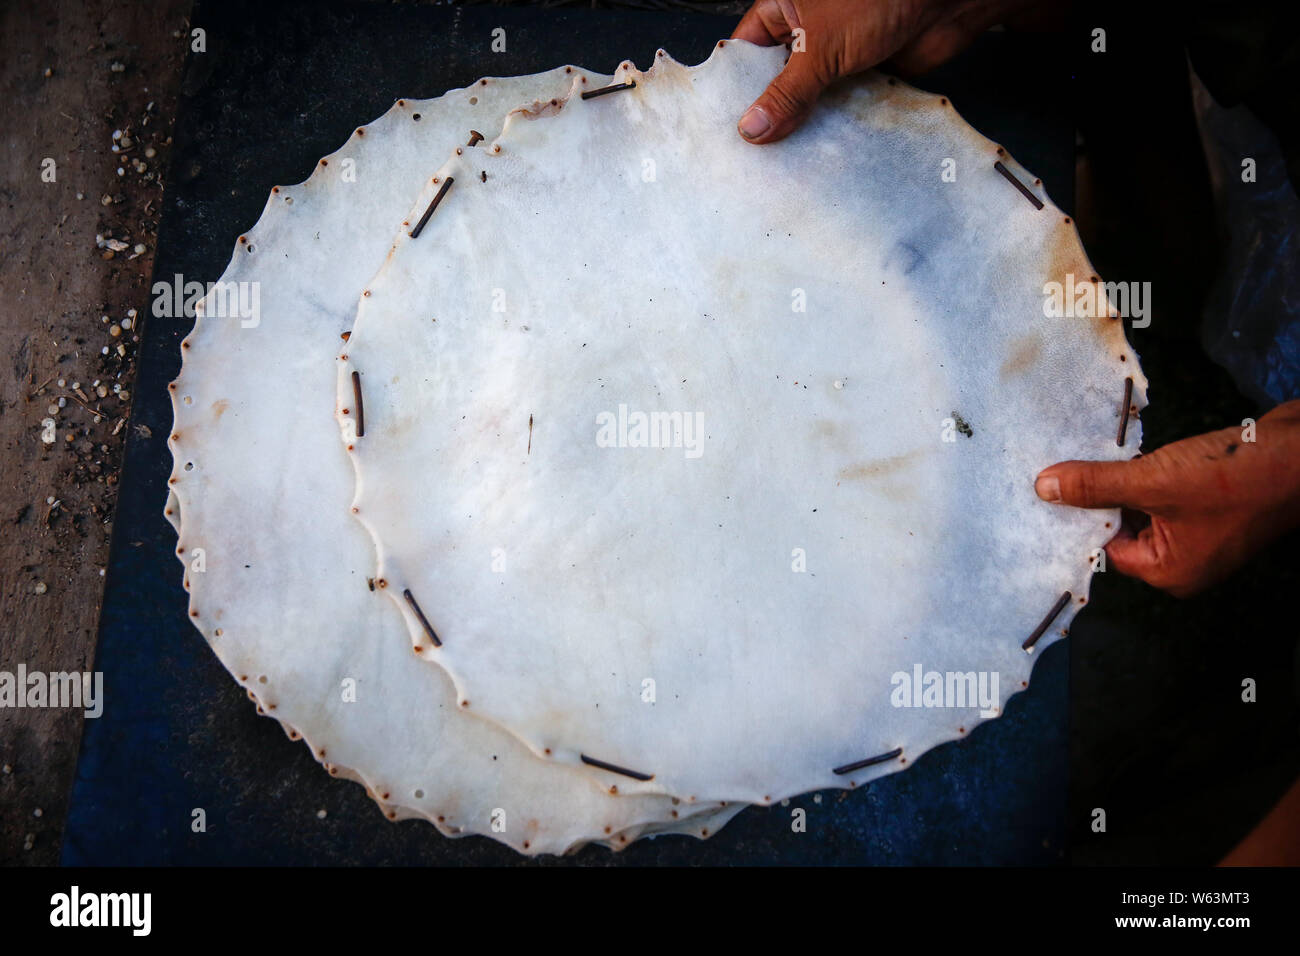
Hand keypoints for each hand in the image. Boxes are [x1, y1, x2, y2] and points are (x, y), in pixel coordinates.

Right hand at [731, 0, 1041, 143]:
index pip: (745, 52)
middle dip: (768, 113)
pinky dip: (833, 128)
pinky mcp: (863, 75)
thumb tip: (751, 129)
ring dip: (801, 125)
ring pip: (808, 97)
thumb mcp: (820, 47)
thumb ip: (786, 92)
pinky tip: (818, 155)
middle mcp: (806, 31)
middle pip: (775, 79)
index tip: (723, 128)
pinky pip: (839, 107)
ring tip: (779, 164)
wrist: (946, 3)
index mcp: (784, 9)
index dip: (733, 88)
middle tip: (749, 155)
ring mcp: (835, 54)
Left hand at [1034, 401, 1299, 596]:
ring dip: (1125, 480)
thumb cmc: (1234, 477)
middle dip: (1101, 497)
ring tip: (1088, 452)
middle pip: (1123, 527)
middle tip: (1061, 464)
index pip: (1104, 548)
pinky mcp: (1214, 502)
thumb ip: (1096, 486)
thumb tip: (1042, 488)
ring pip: (1144, 505)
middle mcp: (1185, 560)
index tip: (1046, 488)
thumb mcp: (1154, 480)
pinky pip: (1168, 490)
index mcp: (1169, 572)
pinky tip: (1131, 447)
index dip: (1078, 518)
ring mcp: (1203, 532)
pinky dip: (1152, 471)